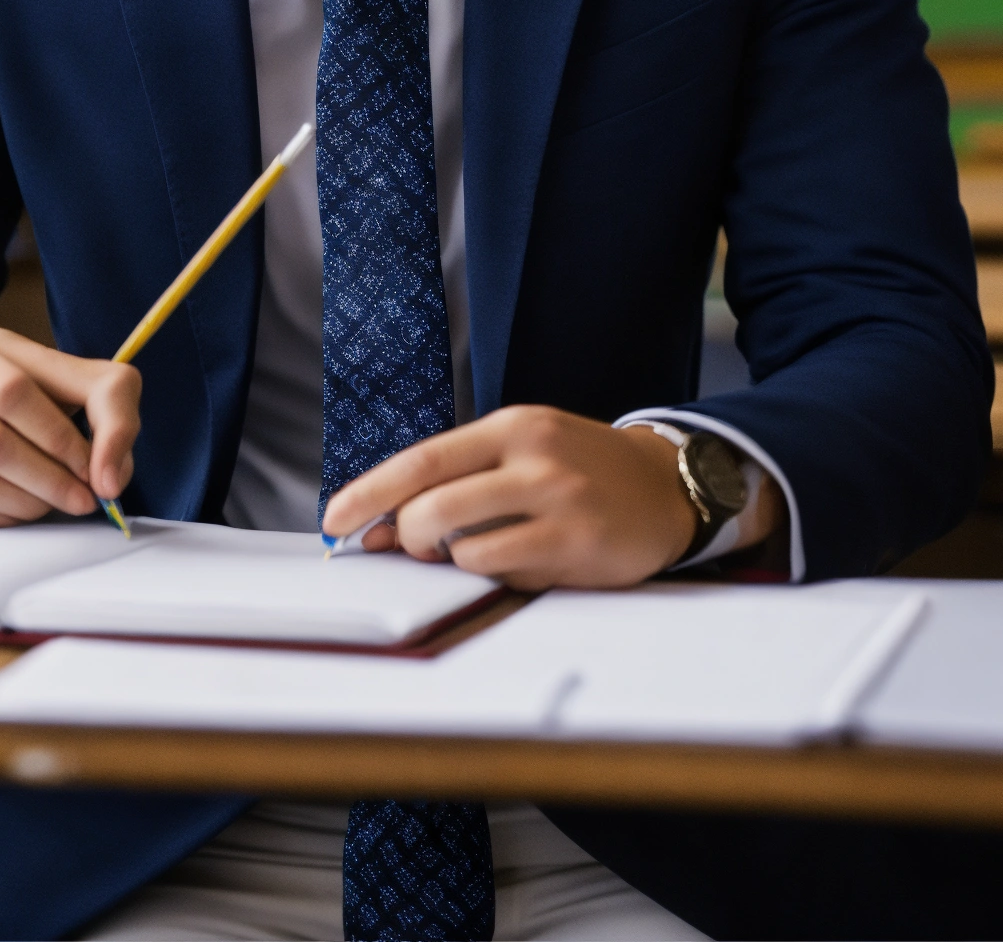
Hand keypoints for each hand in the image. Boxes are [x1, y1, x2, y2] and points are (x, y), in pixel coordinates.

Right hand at [0, 325, 140, 528]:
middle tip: (83, 497)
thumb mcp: (69, 377)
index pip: (11, 392)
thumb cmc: (22, 393)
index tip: (92, 466)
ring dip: (27, 503)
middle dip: (49, 477)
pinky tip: (22, 510)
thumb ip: (110, 405)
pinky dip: (0, 520)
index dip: (58, 435)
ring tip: (55, 502)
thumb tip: (111, 480)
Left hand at [322, 407, 777, 590]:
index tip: (335, 519)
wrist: (667, 485)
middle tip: (417, 546)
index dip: (371, 492)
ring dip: (454, 561)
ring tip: (479, 550)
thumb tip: (382, 530)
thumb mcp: (520, 455)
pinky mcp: (577, 545)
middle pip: (434, 506)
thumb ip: (457, 484)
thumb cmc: (580, 470)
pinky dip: (494, 576)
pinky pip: (504, 573)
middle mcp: (533, 457)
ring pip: (465, 547)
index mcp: (511, 426)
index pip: (423, 458)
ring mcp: (558, 501)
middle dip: (409, 538)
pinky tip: (518, 563)